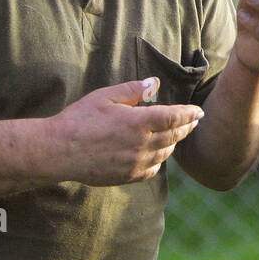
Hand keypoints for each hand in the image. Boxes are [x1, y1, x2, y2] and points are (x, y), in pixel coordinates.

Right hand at [49, 78, 203, 184]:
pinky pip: (152, 170)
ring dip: (173, 143)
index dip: (190, 114)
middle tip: (194, 121)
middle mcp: (142, 145)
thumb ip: (133, 90)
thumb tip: (155, 82)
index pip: (175, 117)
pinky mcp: (127, 176)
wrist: (58, 151)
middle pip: (174, 136)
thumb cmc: (79, 119)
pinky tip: (157, 155)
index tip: (199, 111)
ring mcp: (136, 163)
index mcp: (139, 122)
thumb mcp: (105, 96)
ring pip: (165, 153)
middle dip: (186, 127)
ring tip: (176, 135)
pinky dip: (159, 160)